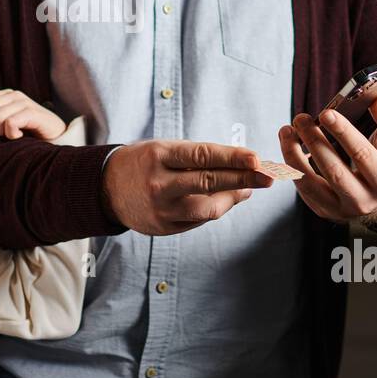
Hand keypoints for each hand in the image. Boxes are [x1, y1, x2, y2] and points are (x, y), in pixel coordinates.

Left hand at [0, 88, 65, 140]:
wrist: (56, 139)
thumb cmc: (29, 133)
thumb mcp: (3, 127)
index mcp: (5, 96)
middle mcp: (14, 95)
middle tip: (1, 135)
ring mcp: (24, 102)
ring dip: (1, 132)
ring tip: (12, 136)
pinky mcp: (33, 113)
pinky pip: (11, 122)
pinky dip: (11, 134)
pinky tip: (20, 137)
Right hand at [102, 140, 275, 235]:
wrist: (106, 189)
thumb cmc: (144, 162)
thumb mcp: (165, 149)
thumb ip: (200, 157)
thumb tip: (242, 169)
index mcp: (158, 156)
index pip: (202, 156)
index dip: (232, 157)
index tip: (256, 158)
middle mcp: (159, 184)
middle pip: (209, 183)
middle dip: (243, 180)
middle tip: (269, 177)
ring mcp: (161, 209)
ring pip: (207, 208)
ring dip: (233, 198)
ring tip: (248, 188)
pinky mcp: (163, 228)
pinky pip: (198, 221)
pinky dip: (215, 209)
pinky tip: (226, 200)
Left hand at [278, 89, 376, 227]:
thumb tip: (371, 88)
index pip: (362, 155)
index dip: (343, 133)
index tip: (326, 113)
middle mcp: (364, 201)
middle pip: (333, 171)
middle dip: (314, 142)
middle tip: (300, 118)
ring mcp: (342, 209)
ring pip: (310, 184)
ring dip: (293, 155)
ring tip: (286, 131)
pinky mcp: (324, 211)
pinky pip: (302, 189)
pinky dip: (291, 167)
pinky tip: (288, 146)